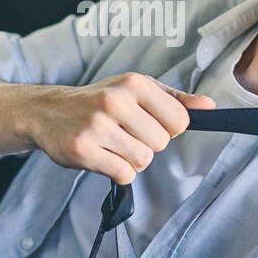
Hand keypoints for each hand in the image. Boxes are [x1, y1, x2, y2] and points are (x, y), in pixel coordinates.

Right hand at [26, 72, 214, 184]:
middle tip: (125, 135)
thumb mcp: (135, 90)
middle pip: (162, 143)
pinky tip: (103, 156)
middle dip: (147, 145)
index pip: (179, 120)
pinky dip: (118, 172)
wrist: (47, 112)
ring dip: (132, 160)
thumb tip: (210, 108)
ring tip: (113, 145)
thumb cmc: (97, 101)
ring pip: (143, 161)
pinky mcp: (83, 150)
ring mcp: (97, 126)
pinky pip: (123, 174)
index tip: (148, 124)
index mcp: (134, 83)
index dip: (168, 129)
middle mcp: (115, 101)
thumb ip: (175, 100)